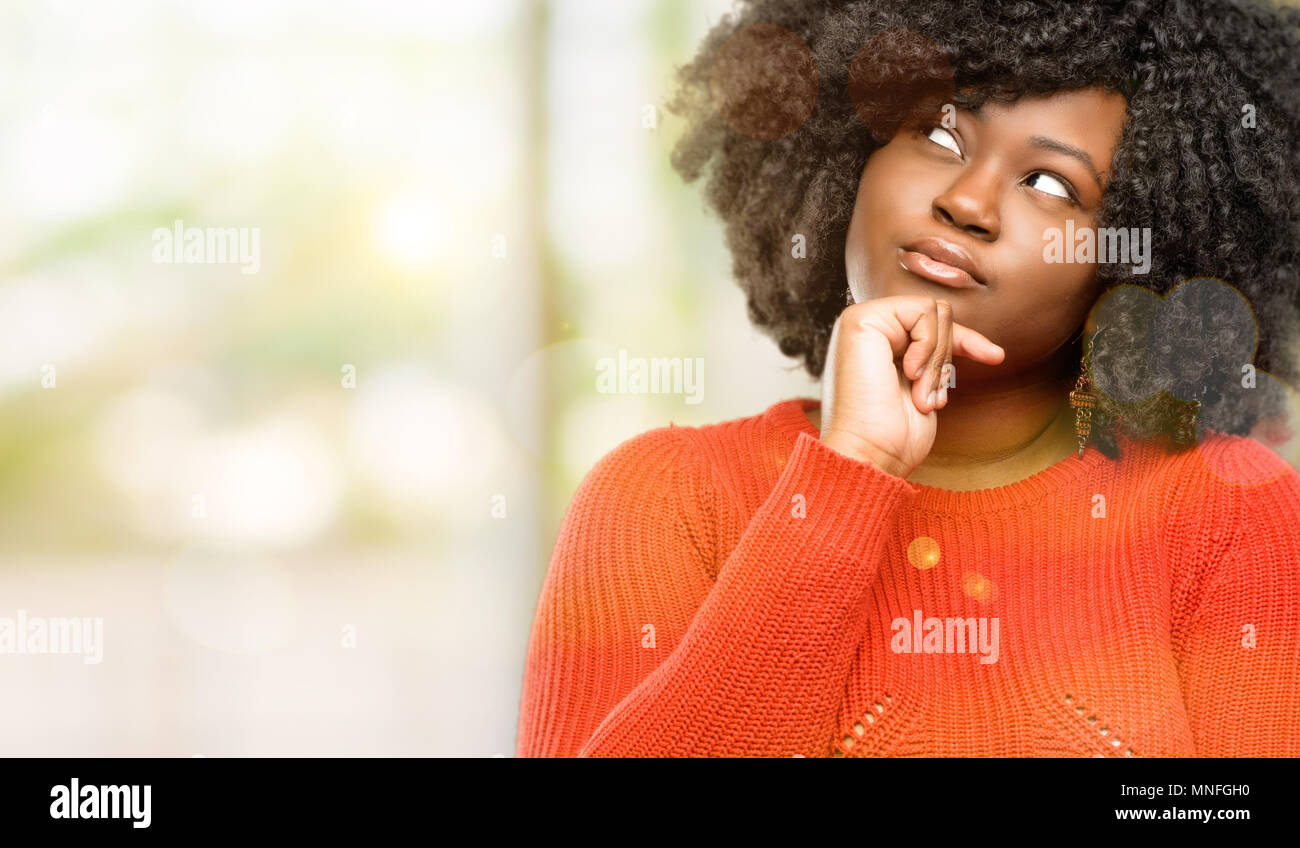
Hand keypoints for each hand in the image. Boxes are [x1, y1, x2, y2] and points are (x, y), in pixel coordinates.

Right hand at [819, 295, 1004, 476]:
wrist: (870, 456)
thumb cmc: (894, 436)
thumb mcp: (926, 386)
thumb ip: (934, 355)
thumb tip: (974, 340)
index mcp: (878, 342)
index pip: (935, 322)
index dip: (966, 341)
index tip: (994, 357)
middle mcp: (867, 328)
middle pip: (939, 314)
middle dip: (946, 358)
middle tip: (927, 397)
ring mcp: (861, 320)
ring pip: (935, 311)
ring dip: (937, 360)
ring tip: (918, 394)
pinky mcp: (861, 320)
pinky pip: (924, 310)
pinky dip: (928, 346)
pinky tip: (908, 374)